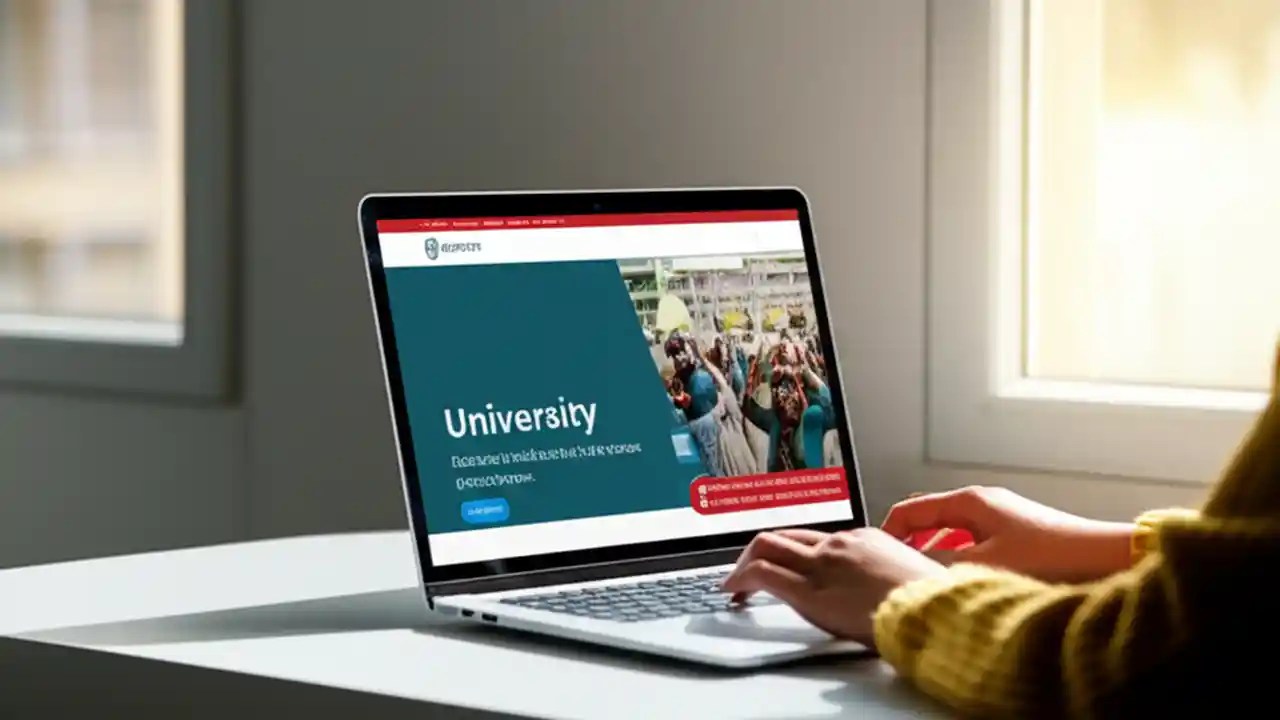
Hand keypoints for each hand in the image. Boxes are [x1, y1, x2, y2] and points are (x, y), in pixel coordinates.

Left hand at [721, 528, 944, 643]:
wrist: (938, 613)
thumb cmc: (935, 605)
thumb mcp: (917, 579)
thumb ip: (893, 578)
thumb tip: (892, 592)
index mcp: (867, 540)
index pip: (818, 539)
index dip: (796, 551)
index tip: (789, 563)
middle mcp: (840, 544)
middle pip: (787, 535)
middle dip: (762, 549)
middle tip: (749, 569)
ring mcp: (823, 564)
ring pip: (767, 545)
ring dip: (746, 562)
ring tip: (736, 581)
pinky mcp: (811, 591)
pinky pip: (765, 574)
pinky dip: (741, 578)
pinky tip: (734, 590)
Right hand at [881, 486, 1135, 582]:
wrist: (1103, 558)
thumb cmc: (1049, 556)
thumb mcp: (983, 564)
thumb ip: (939, 564)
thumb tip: (909, 568)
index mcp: (969, 501)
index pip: (910, 509)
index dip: (888, 531)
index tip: (877, 553)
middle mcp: (983, 502)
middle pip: (929, 517)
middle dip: (909, 541)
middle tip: (896, 567)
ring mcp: (1001, 516)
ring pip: (951, 531)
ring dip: (935, 551)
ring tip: (925, 576)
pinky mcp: (1016, 532)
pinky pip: (972, 540)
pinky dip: (958, 556)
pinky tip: (962, 578)